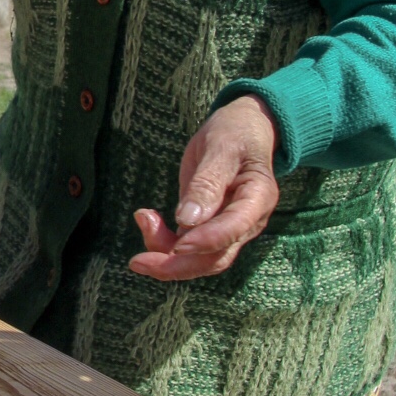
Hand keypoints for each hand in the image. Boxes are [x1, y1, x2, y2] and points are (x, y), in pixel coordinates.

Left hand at [129, 95, 279, 280]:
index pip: (233, 230)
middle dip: (176, 265)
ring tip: (143, 219)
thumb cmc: (235, 134)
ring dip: (164, 253)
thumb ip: (207, 183)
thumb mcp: (221, 148)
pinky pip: (187, 247)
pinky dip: (163, 241)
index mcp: (257, 199)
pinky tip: (147, 219)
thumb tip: (187, 221)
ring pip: (199, 259)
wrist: (243, 130)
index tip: (176, 246)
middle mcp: (247, 222)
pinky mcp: (209, 228)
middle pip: (215, 259)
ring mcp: (229, 229)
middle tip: (137, 261)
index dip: (205, 242)